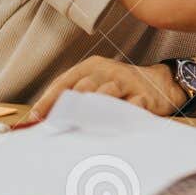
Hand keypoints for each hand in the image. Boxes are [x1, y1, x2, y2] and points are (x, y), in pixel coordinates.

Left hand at [28, 55, 186, 121]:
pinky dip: (120, 118)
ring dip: (91, 114)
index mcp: (93, 66)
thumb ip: (74, 95)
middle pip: (84, 87)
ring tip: (79, 128)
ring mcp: (128, 83)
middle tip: (56, 125)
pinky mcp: (145, 97)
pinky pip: (131, 108)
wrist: (161, 82)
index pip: (65, 81)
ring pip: (106, 96)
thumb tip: (41, 118)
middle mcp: (109, 71)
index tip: (35, 118)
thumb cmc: (120, 86)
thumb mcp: (98, 81)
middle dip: (68, 108)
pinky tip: (110, 128)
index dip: (48, 100)